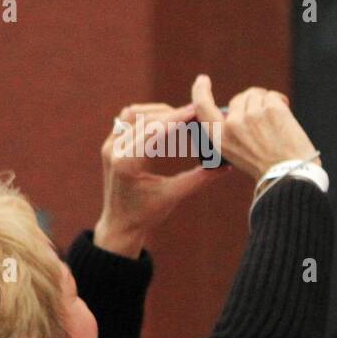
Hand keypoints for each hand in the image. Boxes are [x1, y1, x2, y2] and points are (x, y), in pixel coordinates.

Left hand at [94, 102, 217, 257]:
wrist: (120, 226)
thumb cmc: (146, 215)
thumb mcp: (174, 196)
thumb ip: (200, 178)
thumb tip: (226, 165)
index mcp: (127, 163)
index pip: (154, 130)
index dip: (178, 118)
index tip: (197, 111)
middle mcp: (114, 150)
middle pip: (145, 118)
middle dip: (171, 114)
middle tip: (195, 116)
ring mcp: (110, 146)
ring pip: (133, 114)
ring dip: (158, 113)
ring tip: (181, 118)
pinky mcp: (111, 144)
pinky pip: (127, 120)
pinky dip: (147, 118)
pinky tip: (165, 124)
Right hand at [191, 74, 318, 180]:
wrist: (293, 175)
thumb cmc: (270, 169)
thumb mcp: (239, 154)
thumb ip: (233, 133)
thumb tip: (239, 111)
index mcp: (221, 139)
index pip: (202, 107)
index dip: (200, 91)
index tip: (203, 80)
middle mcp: (233, 125)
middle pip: (239, 99)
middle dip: (253, 103)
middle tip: (266, 118)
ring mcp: (252, 116)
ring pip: (257, 95)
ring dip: (268, 103)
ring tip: (277, 120)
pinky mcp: (271, 109)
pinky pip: (272, 96)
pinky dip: (280, 101)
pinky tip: (286, 113)